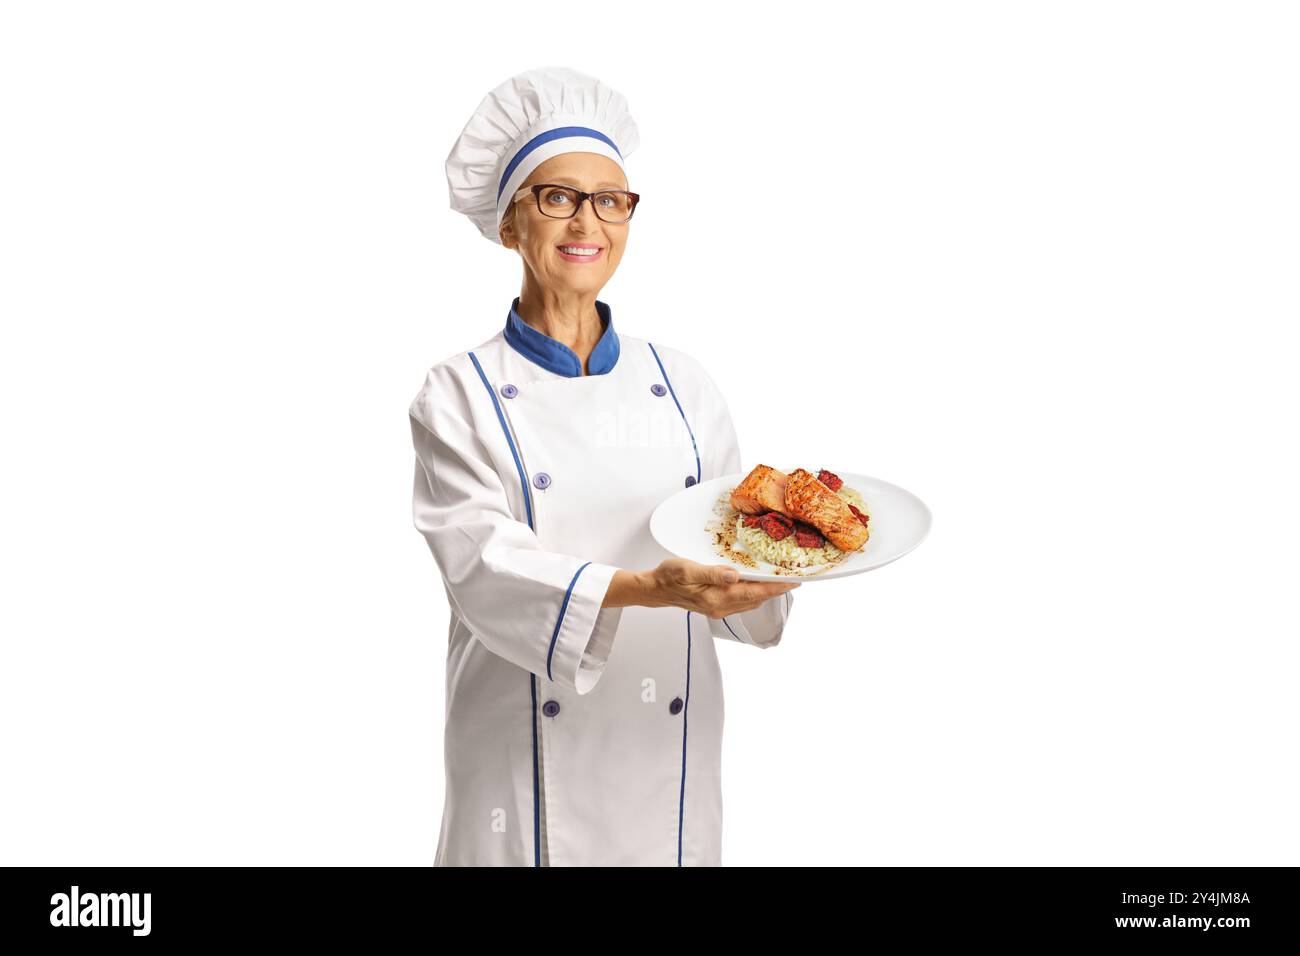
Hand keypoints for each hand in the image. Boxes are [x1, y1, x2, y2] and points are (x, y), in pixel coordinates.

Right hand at [638, 557, 798, 618]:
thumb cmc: (668, 576)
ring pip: (751, 602)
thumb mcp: (688, 569)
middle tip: (794, 578)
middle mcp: (720, 607)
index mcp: (716, 598)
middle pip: (756, 599)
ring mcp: (719, 608)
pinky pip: (742, 601)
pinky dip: (755, 593)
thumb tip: (734, 575)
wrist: (655, 589)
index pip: (754, 593)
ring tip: (781, 581)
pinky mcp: (716, 606)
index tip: (794, 582)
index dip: (776, 588)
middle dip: (776, 590)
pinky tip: (758, 584)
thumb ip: (712, 573)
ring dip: (767, 592)